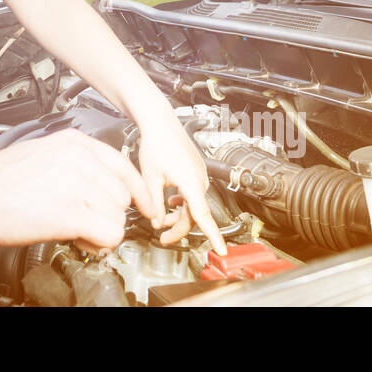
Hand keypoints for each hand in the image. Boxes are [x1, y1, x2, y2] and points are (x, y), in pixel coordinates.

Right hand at [0, 130, 158, 248]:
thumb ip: (73, 167)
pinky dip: (97, 243)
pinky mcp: (72, 211)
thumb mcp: (42, 155)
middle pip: (124, 195)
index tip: (143, 208)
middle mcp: (80, 159)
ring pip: (119, 217)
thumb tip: (94, 190)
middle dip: (108, 214)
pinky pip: (110, 234)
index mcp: (74, 143)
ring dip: (100, 230)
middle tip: (82, 222)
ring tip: (73, 230)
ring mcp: (78, 183)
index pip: (125, 167)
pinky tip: (76, 238)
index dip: (137, 193)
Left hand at [136, 114, 227, 254]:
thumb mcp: (150, 178)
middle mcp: (199, 180)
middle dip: (178, 228)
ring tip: (161, 219)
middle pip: (194, 214)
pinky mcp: (196, 170)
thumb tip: (156, 222)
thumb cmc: (156, 144)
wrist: (161, 122)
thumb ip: (154, 204)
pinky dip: (182, 201)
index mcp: (190, 183)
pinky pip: (192, 193)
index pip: (203, 216)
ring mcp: (199, 174)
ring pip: (192, 204)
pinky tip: (170, 201)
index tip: (221, 250)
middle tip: (162, 237)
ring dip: (178, 214)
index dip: (213, 236)